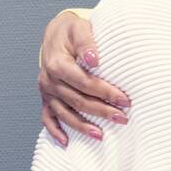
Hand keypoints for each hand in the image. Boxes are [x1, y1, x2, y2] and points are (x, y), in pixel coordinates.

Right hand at [39, 12, 130, 144]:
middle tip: (122, 118)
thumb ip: (87, 42)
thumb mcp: (80, 28)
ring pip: (64, 113)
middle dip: (101, 111)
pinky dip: (55, 130)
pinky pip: (47, 117)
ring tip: (100, 136)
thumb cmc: (71, 31)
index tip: (125, 100)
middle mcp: (49, 80)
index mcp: (57, 64)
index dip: (105, 92)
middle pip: (77, 100)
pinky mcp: (45, 97)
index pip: (84, 82)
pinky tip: (66, 142)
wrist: (56, 33)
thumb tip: (95, 59)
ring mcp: (46, 91)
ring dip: (82, 126)